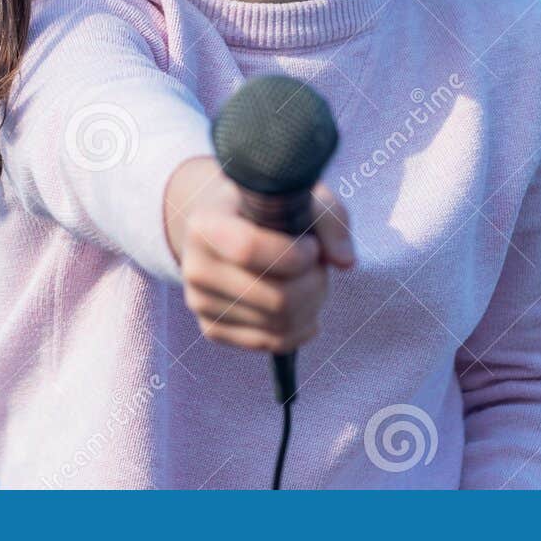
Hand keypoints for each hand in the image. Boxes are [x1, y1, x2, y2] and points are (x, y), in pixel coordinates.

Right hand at [163, 155, 353, 352]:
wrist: (225, 224)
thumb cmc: (267, 208)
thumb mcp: (299, 196)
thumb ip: (330, 220)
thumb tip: (345, 262)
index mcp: (205, 224)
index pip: (249, 250)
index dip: (295, 254)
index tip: (312, 246)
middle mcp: (195, 267)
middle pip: (276, 298)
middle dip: (315, 284)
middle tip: (319, 265)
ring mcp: (200, 302)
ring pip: (279, 325)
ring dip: (312, 305)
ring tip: (312, 280)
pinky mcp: (212, 329)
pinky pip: (271, 343)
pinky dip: (300, 328)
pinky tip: (304, 305)